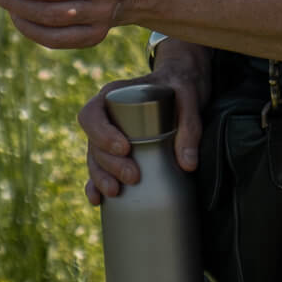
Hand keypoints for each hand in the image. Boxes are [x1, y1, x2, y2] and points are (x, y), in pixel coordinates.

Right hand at [79, 41, 213, 205]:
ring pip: (94, 158)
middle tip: (132, 176)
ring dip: (101, 177)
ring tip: (116, 192)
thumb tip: (187, 165)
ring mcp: (110, 134)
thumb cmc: (181, 83)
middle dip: (109, 163)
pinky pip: (100, 168)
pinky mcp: (118, 151)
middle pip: (93, 143)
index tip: (125, 148)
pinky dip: (96, 185)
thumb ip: (190, 126)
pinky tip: (98, 201)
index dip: (102, 135)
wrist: (185, 80)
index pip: (92, 115)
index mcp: (113, 95)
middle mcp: (107, 116)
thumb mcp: (188, 96)